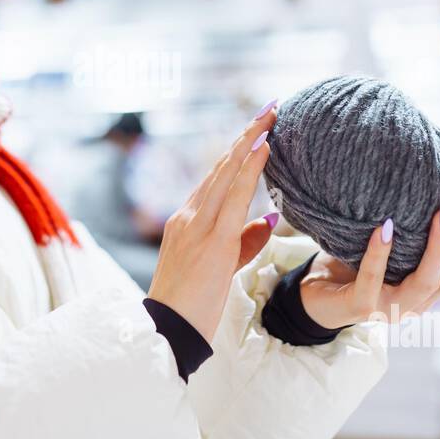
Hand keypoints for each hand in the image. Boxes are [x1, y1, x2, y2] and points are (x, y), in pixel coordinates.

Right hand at [147, 104, 278, 342]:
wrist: (168, 331)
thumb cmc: (192, 304)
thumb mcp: (221, 266)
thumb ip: (244, 241)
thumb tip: (270, 219)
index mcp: (188, 221)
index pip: (217, 178)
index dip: (238, 150)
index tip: (258, 127)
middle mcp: (188, 215)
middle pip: (222, 166)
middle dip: (247, 134)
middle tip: (270, 107)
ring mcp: (196, 225)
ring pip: (226, 173)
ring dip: (250, 141)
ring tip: (270, 116)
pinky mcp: (210, 240)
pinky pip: (233, 196)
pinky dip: (249, 168)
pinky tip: (263, 147)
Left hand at [299, 191, 439, 327]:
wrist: (315, 297)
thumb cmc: (355, 265)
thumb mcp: (394, 247)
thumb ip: (414, 230)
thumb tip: (435, 184)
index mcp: (431, 289)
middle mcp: (418, 302)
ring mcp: (391, 308)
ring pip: (428, 281)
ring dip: (438, 245)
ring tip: (439, 211)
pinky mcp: (361, 307)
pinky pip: (373, 279)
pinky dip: (380, 253)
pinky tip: (384, 228)